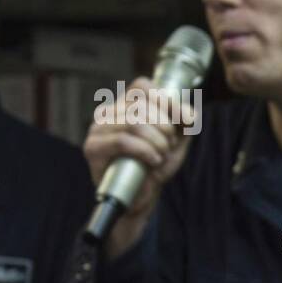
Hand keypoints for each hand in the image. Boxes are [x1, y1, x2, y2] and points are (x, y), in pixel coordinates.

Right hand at [82, 76, 194, 258]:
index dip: (167, 100)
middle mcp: (109, 112)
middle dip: (166, 127)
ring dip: (157, 141)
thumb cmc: (156, 165)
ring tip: (161, 155)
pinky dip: (145, 150)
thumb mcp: (177, 140)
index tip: (184, 120)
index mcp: (127, 105)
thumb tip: (189, 114)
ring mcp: (98, 129)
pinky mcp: (93, 148)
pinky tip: (153, 161)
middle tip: (168, 146)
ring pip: (134, 122)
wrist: (142, 196)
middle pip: (142, 105)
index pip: (142, 86)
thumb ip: (184, 122)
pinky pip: (122, 140)